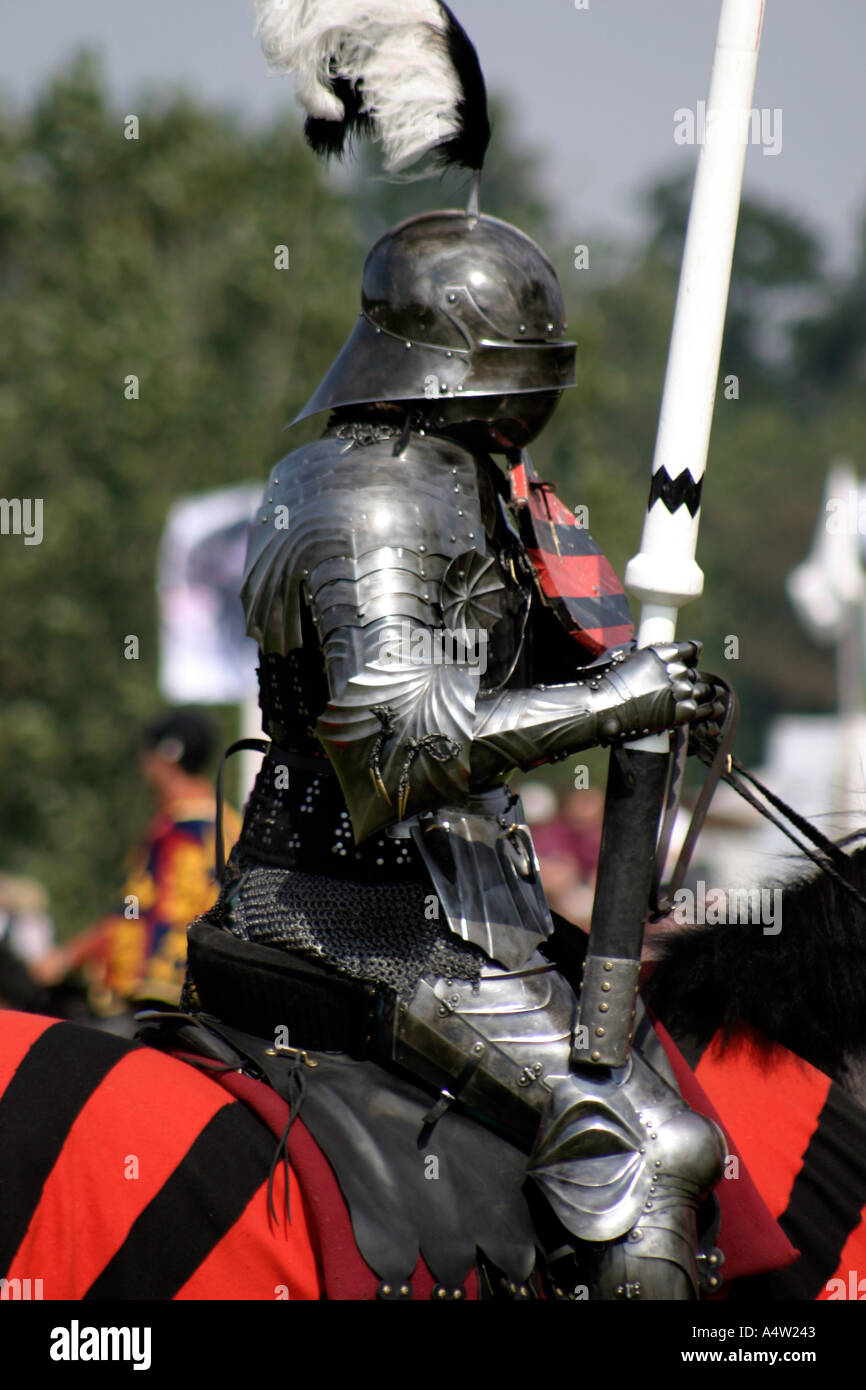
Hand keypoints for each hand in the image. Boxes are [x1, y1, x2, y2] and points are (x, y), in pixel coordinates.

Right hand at [596, 640, 716, 741]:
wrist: (605, 707)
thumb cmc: (607, 684)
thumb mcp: (625, 657)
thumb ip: (641, 654)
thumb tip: (638, 646)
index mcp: (664, 652)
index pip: (691, 650)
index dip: (692, 655)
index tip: (694, 660)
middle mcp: (676, 668)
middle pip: (695, 672)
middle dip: (695, 678)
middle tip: (698, 684)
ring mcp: (682, 689)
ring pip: (704, 689)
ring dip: (710, 692)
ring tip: (716, 693)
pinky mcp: (684, 711)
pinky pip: (706, 709)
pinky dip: (712, 709)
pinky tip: (717, 708)